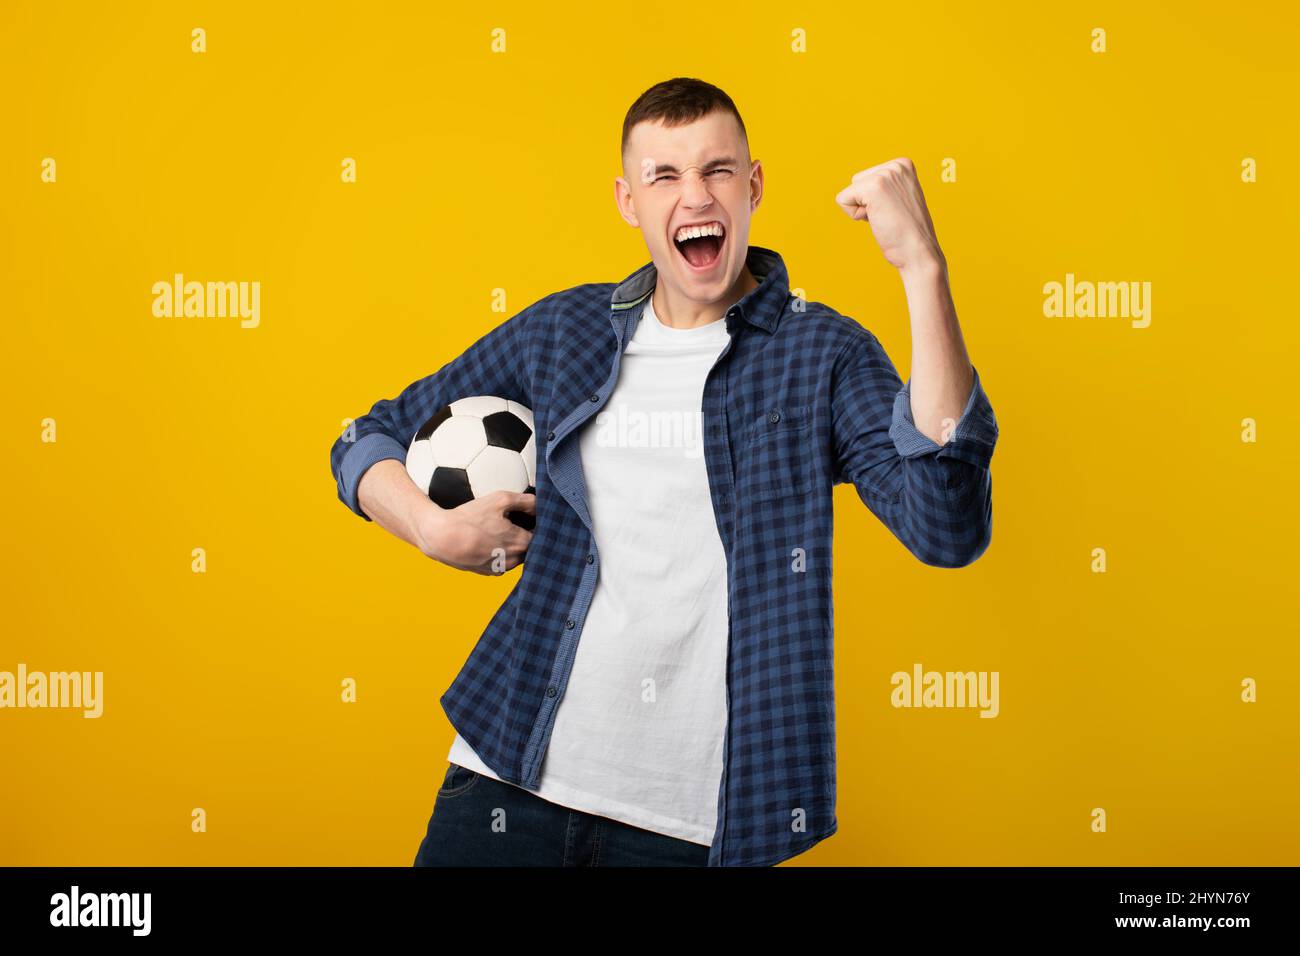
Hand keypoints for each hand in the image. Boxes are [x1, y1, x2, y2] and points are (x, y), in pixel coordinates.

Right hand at [415, 490, 534, 574]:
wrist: (442, 538)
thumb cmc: (470, 518)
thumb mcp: (500, 500)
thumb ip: (526, 501)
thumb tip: (541, 504)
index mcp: (522, 543)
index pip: (542, 536)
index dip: (538, 525)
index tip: (532, 518)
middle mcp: (514, 560)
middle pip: (530, 548)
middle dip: (526, 536)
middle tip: (516, 523)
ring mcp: (501, 569)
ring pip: (516, 556)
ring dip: (513, 546)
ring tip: (499, 532)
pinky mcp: (488, 573)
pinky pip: (502, 562)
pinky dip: (500, 554)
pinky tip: (489, 542)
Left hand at [835, 158, 943, 273]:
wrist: (918, 252)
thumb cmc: (907, 233)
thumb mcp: (900, 200)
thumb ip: (886, 189)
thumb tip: (865, 193)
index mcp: (903, 165)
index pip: (866, 178)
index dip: (874, 201)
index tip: (894, 211)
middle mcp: (896, 166)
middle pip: (856, 183)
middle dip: (866, 204)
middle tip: (890, 216)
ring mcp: (885, 174)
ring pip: (850, 192)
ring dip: (861, 210)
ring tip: (886, 218)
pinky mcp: (873, 187)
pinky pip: (843, 200)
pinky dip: (854, 215)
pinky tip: (878, 220)